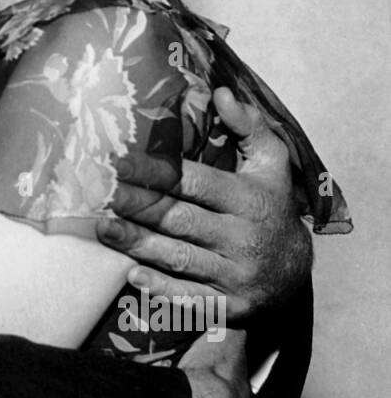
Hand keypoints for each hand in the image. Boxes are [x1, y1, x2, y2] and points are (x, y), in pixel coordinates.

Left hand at [96, 88, 311, 322]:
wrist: (297, 272)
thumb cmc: (272, 207)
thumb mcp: (271, 163)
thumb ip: (248, 126)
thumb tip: (220, 92)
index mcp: (249, 199)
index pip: (196, 182)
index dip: (156, 172)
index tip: (120, 162)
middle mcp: (242, 237)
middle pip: (181, 220)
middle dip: (138, 206)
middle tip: (101, 194)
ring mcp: (236, 273)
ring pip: (180, 257)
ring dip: (138, 244)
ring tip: (103, 229)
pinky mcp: (229, 305)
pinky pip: (191, 298)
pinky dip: (162, 289)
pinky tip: (132, 277)